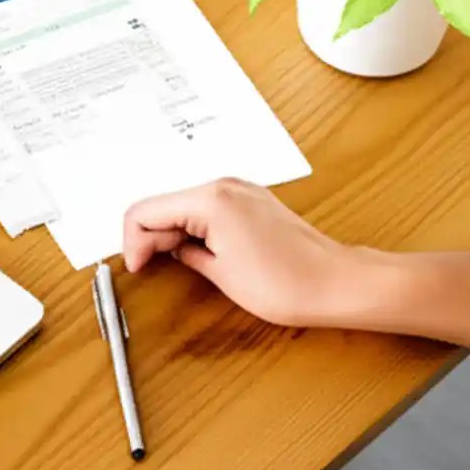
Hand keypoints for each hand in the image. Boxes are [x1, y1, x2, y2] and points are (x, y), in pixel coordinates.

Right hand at [123, 178, 366, 327]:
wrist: (336, 283)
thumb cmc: (288, 283)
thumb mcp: (219, 273)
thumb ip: (182, 254)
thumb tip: (164, 249)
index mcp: (210, 200)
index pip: (146, 211)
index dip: (133, 242)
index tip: (137, 267)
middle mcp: (223, 186)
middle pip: (163, 205)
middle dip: (150, 236)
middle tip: (148, 269)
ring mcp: (239, 190)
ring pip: (182, 205)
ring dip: (170, 231)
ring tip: (171, 263)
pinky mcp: (251, 200)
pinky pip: (206, 207)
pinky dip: (192, 227)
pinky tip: (195, 251)